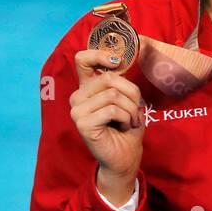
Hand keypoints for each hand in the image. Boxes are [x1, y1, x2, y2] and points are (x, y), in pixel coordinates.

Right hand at [68, 49, 144, 204]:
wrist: (126, 155)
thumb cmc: (128, 127)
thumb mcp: (129, 100)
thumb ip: (121, 83)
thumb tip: (117, 62)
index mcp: (88, 88)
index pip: (83, 60)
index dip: (99, 55)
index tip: (117, 63)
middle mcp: (78, 96)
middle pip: (109, 78)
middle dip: (132, 95)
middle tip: (134, 111)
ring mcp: (77, 110)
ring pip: (112, 94)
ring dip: (130, 109)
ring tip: (129, 121)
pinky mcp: (81, 122)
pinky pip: (111, 109)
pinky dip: (126, 118)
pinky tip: (123, 127)